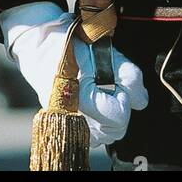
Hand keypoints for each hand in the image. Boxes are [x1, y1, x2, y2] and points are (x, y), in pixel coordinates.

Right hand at [0, 1, 148, 148]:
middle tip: (109, 86)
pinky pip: (89, 135)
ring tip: (101, 93)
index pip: (119, 117)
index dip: (124, 98)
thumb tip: (141, 102)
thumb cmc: (73, 45)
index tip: (116, 83)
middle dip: (119, 109)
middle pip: (114, 131)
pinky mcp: (63, 126)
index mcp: (82, 99)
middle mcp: (72, 118)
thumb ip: (130, 77)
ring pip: (103, 136)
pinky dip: (96, 123)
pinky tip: (93, 102)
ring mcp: (65, 124)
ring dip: (109, 118)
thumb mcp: (107, 52)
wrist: (40, 45)